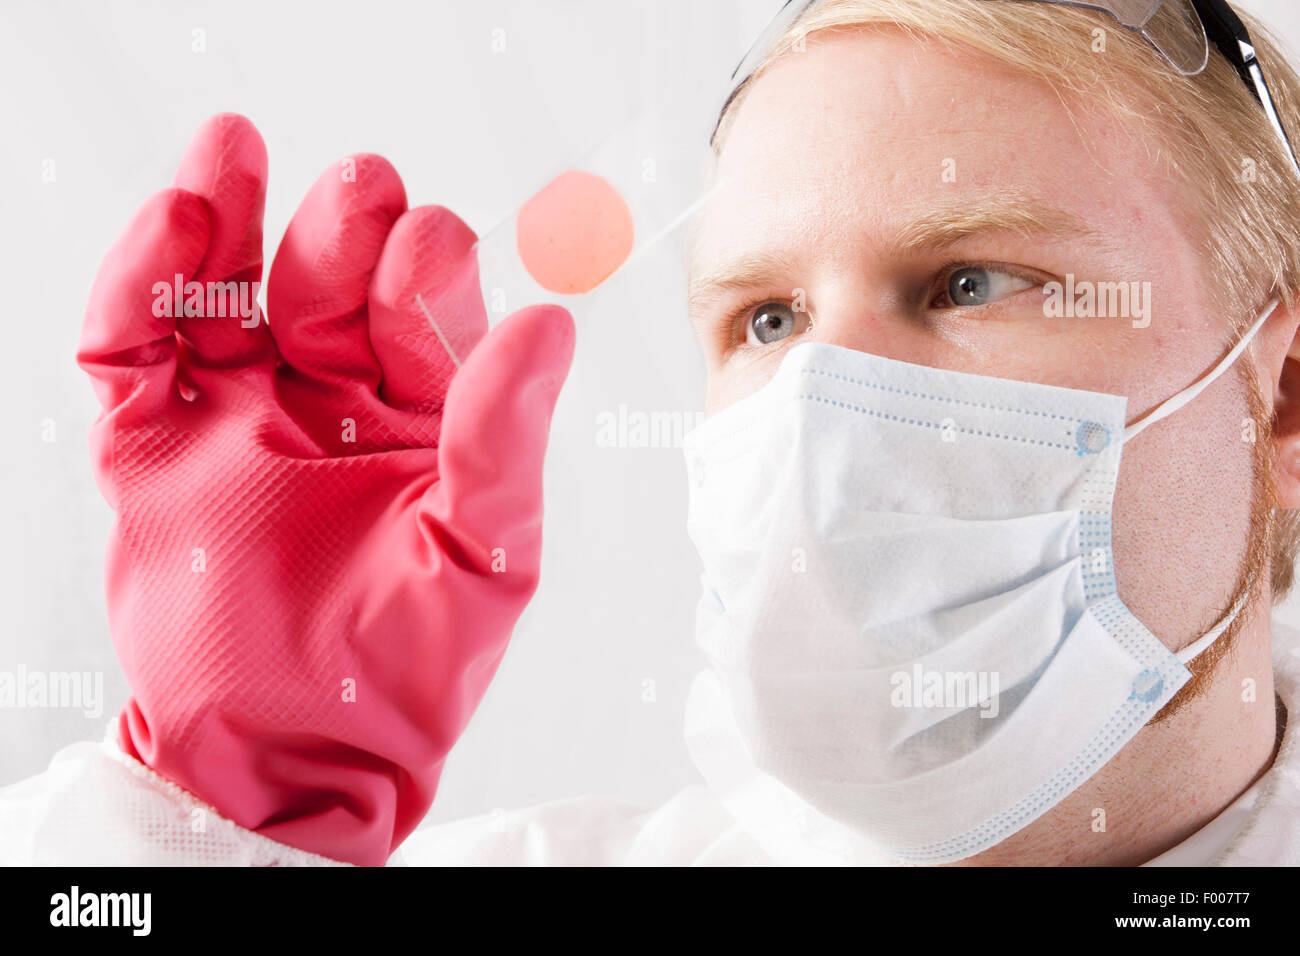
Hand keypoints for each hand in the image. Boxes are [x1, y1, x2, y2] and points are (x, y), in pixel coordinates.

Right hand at [78, 113, 573, 865]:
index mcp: (423, 423)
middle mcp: (331, 405)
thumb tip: (552, 323)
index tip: (432, 251)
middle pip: (336, 286)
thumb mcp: (483, 559)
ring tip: (235, 144)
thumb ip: (507, 444)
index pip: (430, 317)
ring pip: (235, 294)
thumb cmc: (404, 672)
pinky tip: (176, 222)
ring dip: (235, 216)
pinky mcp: (155, 446)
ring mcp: (239, 418)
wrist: (288, 759)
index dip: (433, 276)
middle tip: (364, 190)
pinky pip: (137, 349)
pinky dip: (144, 284)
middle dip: (350, 234)